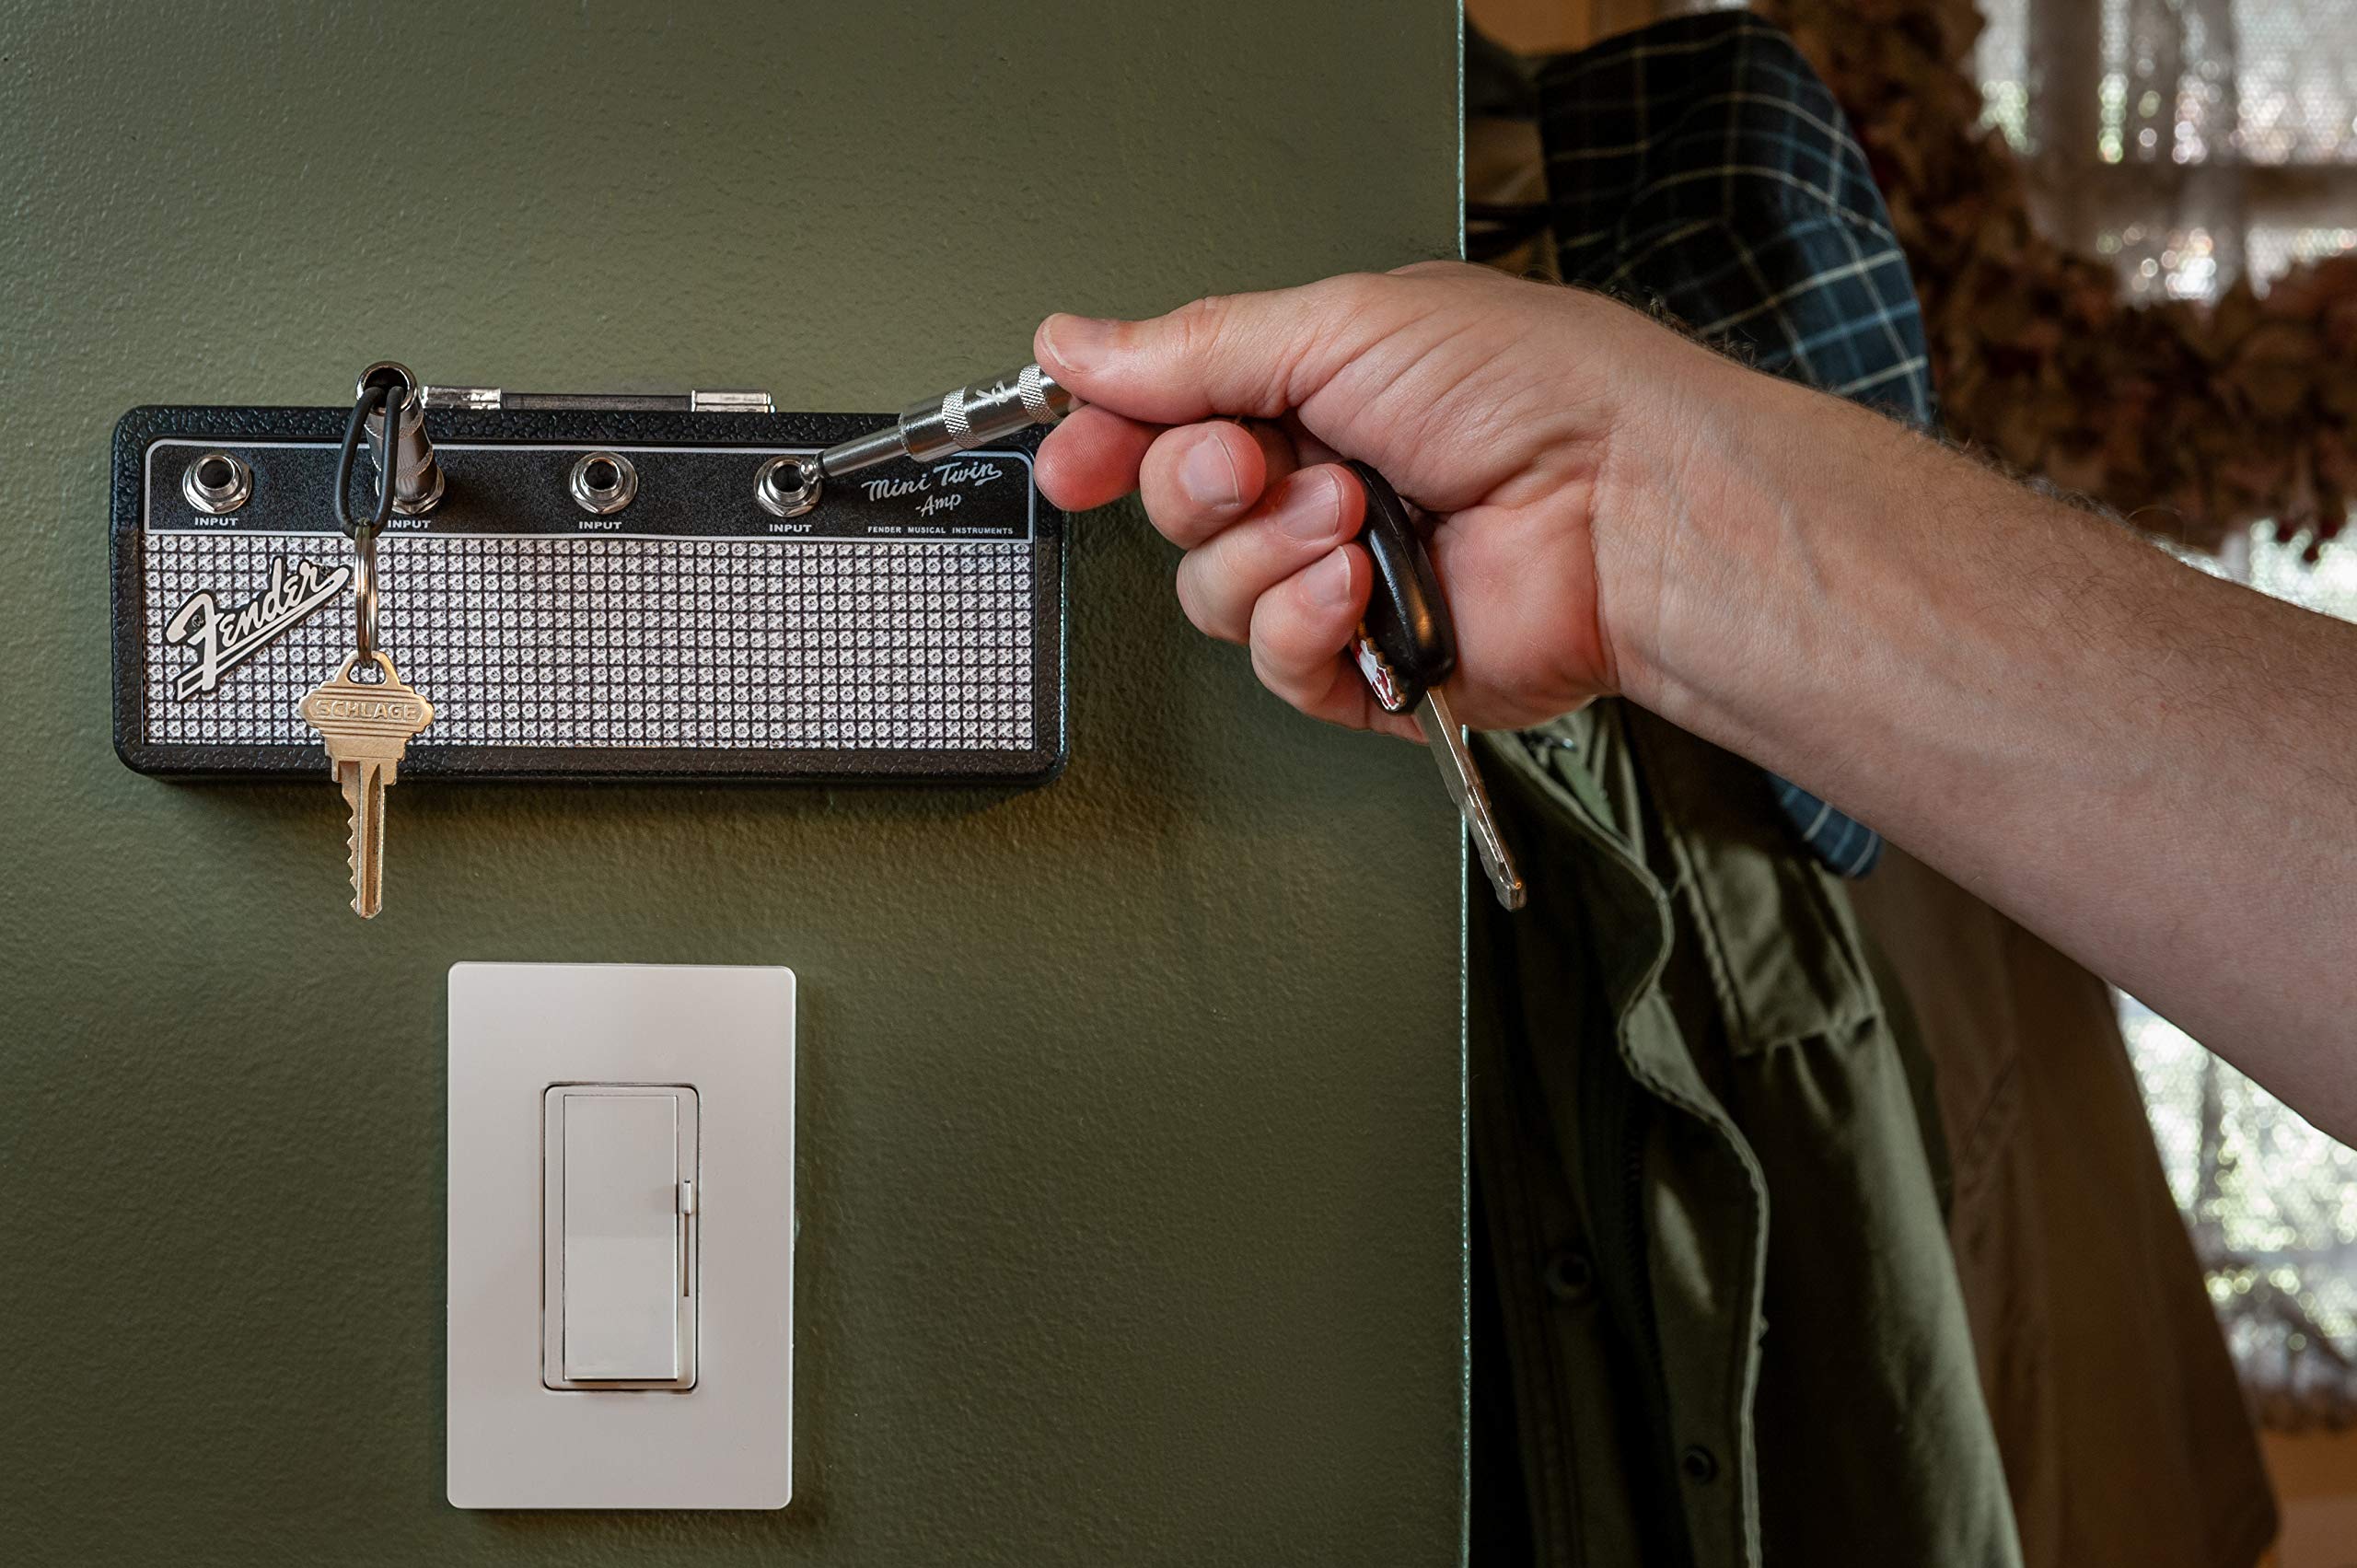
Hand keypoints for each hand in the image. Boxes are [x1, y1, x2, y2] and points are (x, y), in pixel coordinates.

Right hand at [1032, 262, 1725, 736]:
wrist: (1628, 504)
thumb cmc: (1535, 392)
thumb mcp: (1340, 326)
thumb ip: (1194, 347)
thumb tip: (1078, 342)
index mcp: (1318, 388)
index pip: (1171, 418)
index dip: (1110, 437)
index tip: (1075, 452)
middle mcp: (1325, 483)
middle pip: (1179, 506)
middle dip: (1201, 483)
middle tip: (1257, 461)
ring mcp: (1345, 579)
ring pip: (1213, 592)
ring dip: (1267, 551)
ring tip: (1353, 516)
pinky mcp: (1371, 669)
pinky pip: (1274, 666)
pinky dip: (1302, 623)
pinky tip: (1357, 589)